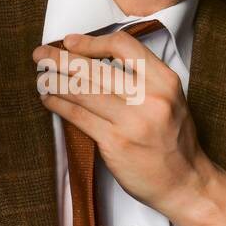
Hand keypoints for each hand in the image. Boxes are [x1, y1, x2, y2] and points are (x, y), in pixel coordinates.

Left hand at [32, 30, 225, 225]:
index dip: (92, 42)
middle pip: (95, 68)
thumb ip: (142, 79)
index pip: (123, 46)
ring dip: (54, 81)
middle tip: (40, 53)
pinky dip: (59, 105)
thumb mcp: (171, 100)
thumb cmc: (173, 141)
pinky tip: (48, 99)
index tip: (71, 42)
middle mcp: (151, 97)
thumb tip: (95, 59)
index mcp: (165, 81)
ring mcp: (133, 121)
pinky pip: (79, 117)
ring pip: (83, 91)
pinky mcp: (116, 143)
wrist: (185, 183)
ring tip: (40, 76)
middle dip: (61, 59)